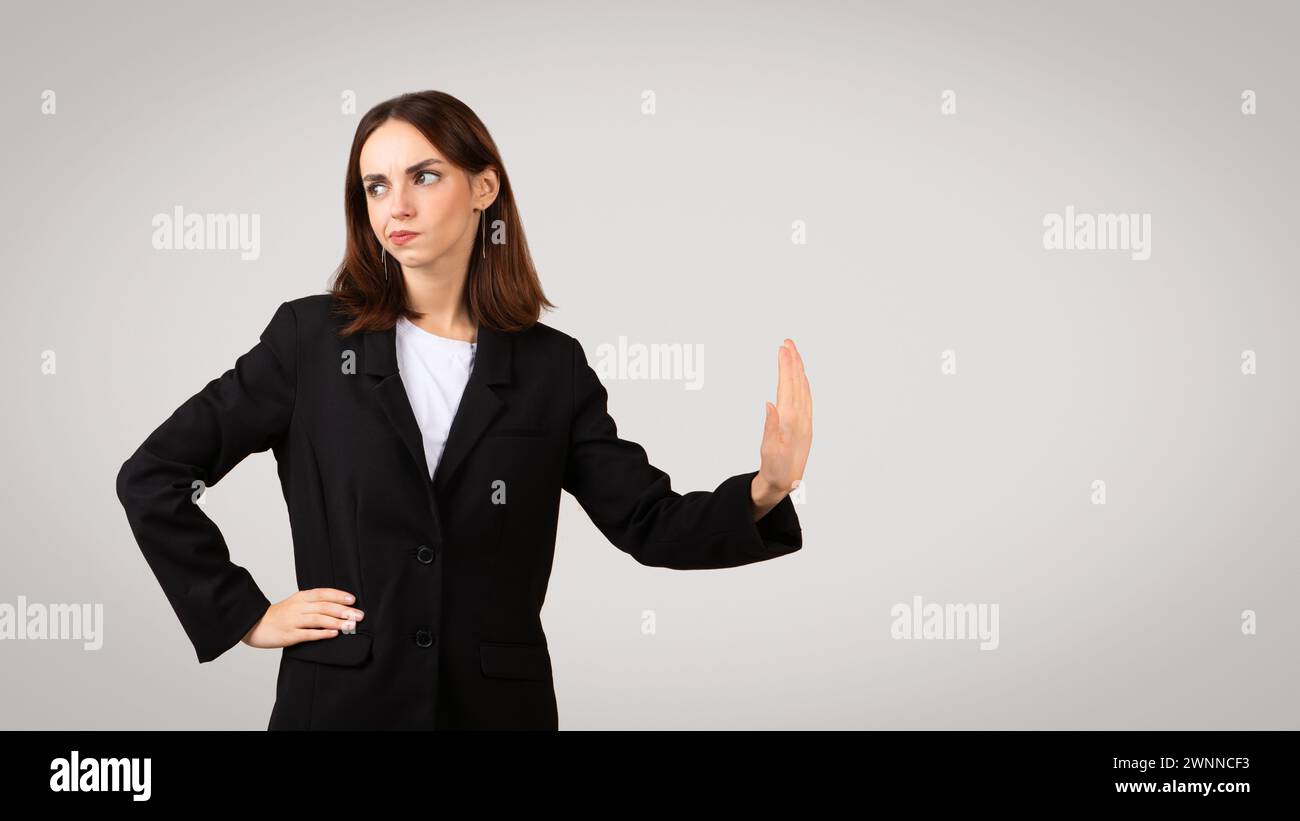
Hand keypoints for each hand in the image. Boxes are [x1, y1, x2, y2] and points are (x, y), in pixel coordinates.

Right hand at [242, 588, 365, 649]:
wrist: (254, 624)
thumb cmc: (279, 615)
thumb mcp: (296, 603)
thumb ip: (314, 604)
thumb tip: (339, 606)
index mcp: (301, 597)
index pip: (323, 593)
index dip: (339, 595)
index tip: (353, 600)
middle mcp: (298, 607)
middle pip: (324, 606)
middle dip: (344, 610)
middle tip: (359, 615)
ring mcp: (293, 621)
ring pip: (319, 619)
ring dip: (337, 622)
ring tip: (351, 625)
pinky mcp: (289, 635)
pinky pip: (308, 634)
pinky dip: (322, 633)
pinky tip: (334, 634)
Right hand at [753, 338, 811, 513]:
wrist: (786, 485)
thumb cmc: (775, 469)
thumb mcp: (769, 450)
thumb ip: (770, 426)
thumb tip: (769, 403)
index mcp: (791, 421)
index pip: (788, 386)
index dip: (786, 366)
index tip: (783, 348)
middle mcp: (800, 418)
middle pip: (797, 383)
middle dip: (793, 361)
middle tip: (788, 341)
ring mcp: (804, 421)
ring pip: (803, 389)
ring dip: (799, 369)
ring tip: (794, 353)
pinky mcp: (804, 426)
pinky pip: (805, 398)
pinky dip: (802, 383)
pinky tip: (800, 378)